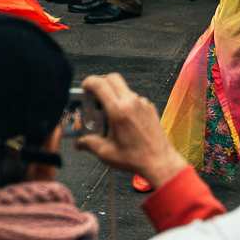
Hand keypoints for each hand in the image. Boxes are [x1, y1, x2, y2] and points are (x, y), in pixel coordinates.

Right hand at [76, 73, 188, 191]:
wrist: (160, 161)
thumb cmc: (136, 158)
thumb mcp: (106, 152)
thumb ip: (89, 143)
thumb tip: (79, 142)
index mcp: (118, 111)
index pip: (100, 84)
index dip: (89, 82)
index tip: (84, 87)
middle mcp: (132, 102)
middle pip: (113, 78)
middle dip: (100, 82)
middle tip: (93, 96)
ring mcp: (143, 103)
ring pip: (124, 88)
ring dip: (113, 94)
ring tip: (107, 113)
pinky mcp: (150, 107)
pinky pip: (134, 98)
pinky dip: (125, 102)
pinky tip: (122, 119)